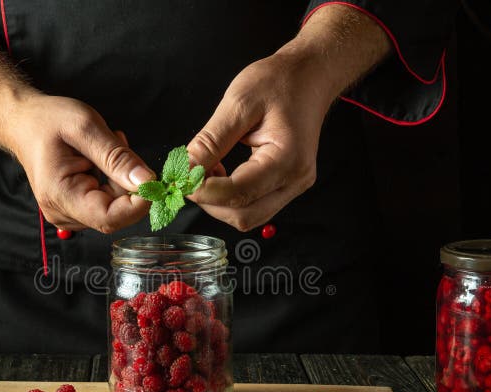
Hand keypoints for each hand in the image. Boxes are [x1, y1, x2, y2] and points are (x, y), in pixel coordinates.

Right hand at [0, 49, 155, 233]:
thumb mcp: (86, 128)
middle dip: (128, 183)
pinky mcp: (74, 209)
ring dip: (120, 180)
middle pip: (115, 213)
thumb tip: (147, 181)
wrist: (23, 121)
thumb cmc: (48, 120)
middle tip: (122, 145)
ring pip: (113, 208)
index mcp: (60, 195)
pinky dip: (112, 181)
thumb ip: (117, 158)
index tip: (153, 179)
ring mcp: (67, 214)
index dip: (137, 204)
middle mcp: (62, 212)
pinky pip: (106, 202)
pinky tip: (102, 158)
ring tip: (107, 146)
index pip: (109, 218)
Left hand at [186, 50, 330, 231]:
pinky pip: (254, 205)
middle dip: (210, 203)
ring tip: (207, 171)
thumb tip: (186, 170)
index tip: (181, 178)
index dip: (204, 191)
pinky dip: (230, 197)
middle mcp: (295, 179)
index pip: (238, 193)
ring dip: (219, 203)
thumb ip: (211, 141)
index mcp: (287, 159)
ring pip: (248, 216)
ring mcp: (293, 186)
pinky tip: (220, 174)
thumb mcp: (238, 103)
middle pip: (244, 216)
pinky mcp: (287, 185)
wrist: (310, 76)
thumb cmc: (279, 82)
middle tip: (190, 177)